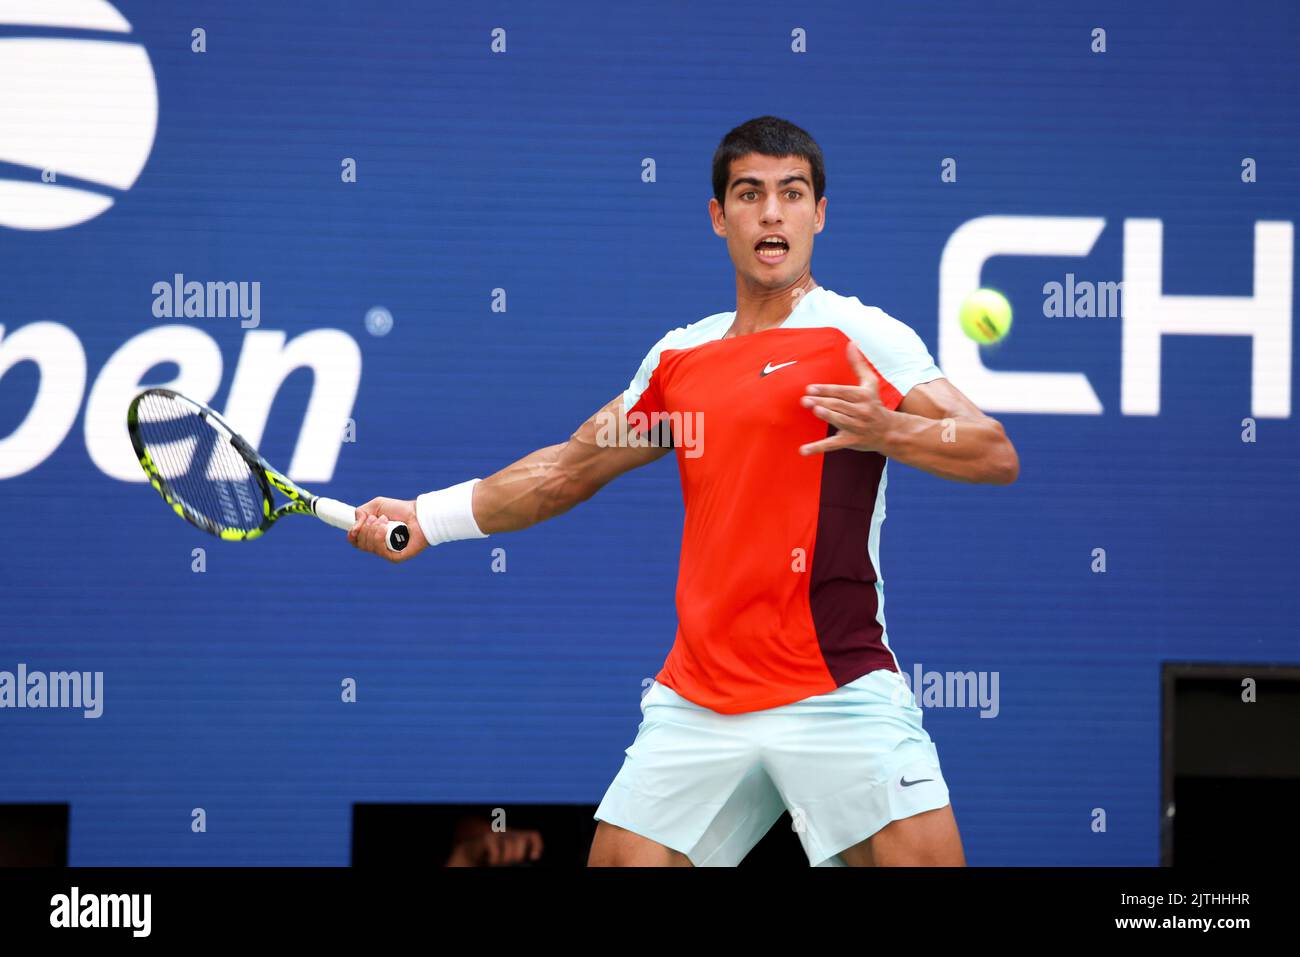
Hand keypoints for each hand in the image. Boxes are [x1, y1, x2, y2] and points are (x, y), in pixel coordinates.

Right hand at [346, 496, 428, 561]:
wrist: (418, 513)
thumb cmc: (400, 510)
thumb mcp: (375, 506)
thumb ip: (360, 514)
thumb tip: (354, 530)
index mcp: (372, 537)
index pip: (355, 542)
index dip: (352, 534)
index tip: (359, 523)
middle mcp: (378, 547)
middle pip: (360, 544)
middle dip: (367, 528)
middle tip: (380, 518)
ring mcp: (387, 553)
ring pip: (369, 547)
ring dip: (374, 530)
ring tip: (386, 520)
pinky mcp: (396, 557)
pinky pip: (380, 551)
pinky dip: (380, 537)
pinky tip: (386, 528)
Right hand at [444, 820, 543, 866]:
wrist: (467, 856)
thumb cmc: (487, 860)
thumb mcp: (506, 859)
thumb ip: (515, 858)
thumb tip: (527, 859)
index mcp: (515, 838)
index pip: (533, 835)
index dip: (537, 845)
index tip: (534, 857)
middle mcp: (508, 834)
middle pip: (521, 838)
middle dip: (518, 854)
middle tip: (509, 862)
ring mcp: (497, 834)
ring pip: (510, 844)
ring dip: (505, 858)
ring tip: (497, 863)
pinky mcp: (486, 838)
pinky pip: (496, 847)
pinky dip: (495, 858)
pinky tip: (491, 861)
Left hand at [798, 341, 894, 455]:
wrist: (888, 431)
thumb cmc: (875, 403)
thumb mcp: (869, 383)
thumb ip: (858, 364)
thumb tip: (851, 343)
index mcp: (863, 397)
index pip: (843, 392)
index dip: (827, 390)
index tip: (811, 388)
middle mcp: (861, 412)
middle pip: (839, 405)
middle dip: (823, 402)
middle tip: (805, 399)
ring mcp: (856, 427)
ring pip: (839, 420)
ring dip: (826, 416)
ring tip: (813, 410)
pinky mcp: (851, 441)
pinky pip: (833, 445)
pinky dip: (817, 448)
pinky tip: (803, 450)